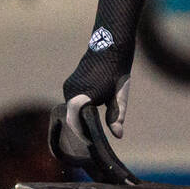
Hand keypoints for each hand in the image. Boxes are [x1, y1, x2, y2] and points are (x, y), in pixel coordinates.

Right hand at [57, 44, 131, 161]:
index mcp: (83, 95)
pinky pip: (71, 102)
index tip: (91, 143)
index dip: (81, 134)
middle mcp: (71, 90)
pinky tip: (90, 114)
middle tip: (93, 140)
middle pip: (72, 118)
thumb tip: (118, 136)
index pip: (74, 121)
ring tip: (93, 130)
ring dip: (80, 119)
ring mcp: (69, 86)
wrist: (109, 45)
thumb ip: (117, 116)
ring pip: (71, 110)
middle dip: (81, 129)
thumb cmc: (117, 70)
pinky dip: (79, 110)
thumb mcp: (120, 95)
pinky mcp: (69, 83)